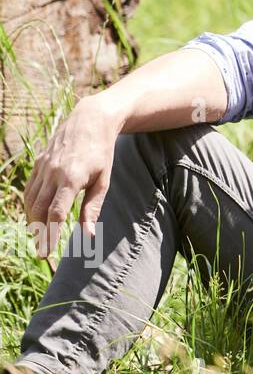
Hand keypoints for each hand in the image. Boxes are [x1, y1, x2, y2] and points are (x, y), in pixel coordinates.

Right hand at [23, 95, 123, 257]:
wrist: (90, 121)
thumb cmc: (102, 153)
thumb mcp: (103, 180)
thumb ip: (93, 208)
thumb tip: (87, 236)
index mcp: (71, 178)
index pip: (56, 213)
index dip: (51, 234)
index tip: (48, 252)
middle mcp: (52, 173)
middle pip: (39, 210)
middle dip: (39, 233)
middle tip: (42, 252)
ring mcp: (43, 167)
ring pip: (30, 200)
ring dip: (32, 221)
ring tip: (39, 237)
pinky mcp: (38, 163)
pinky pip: (29, 189)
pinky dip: (30, 205)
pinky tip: (35, 216)